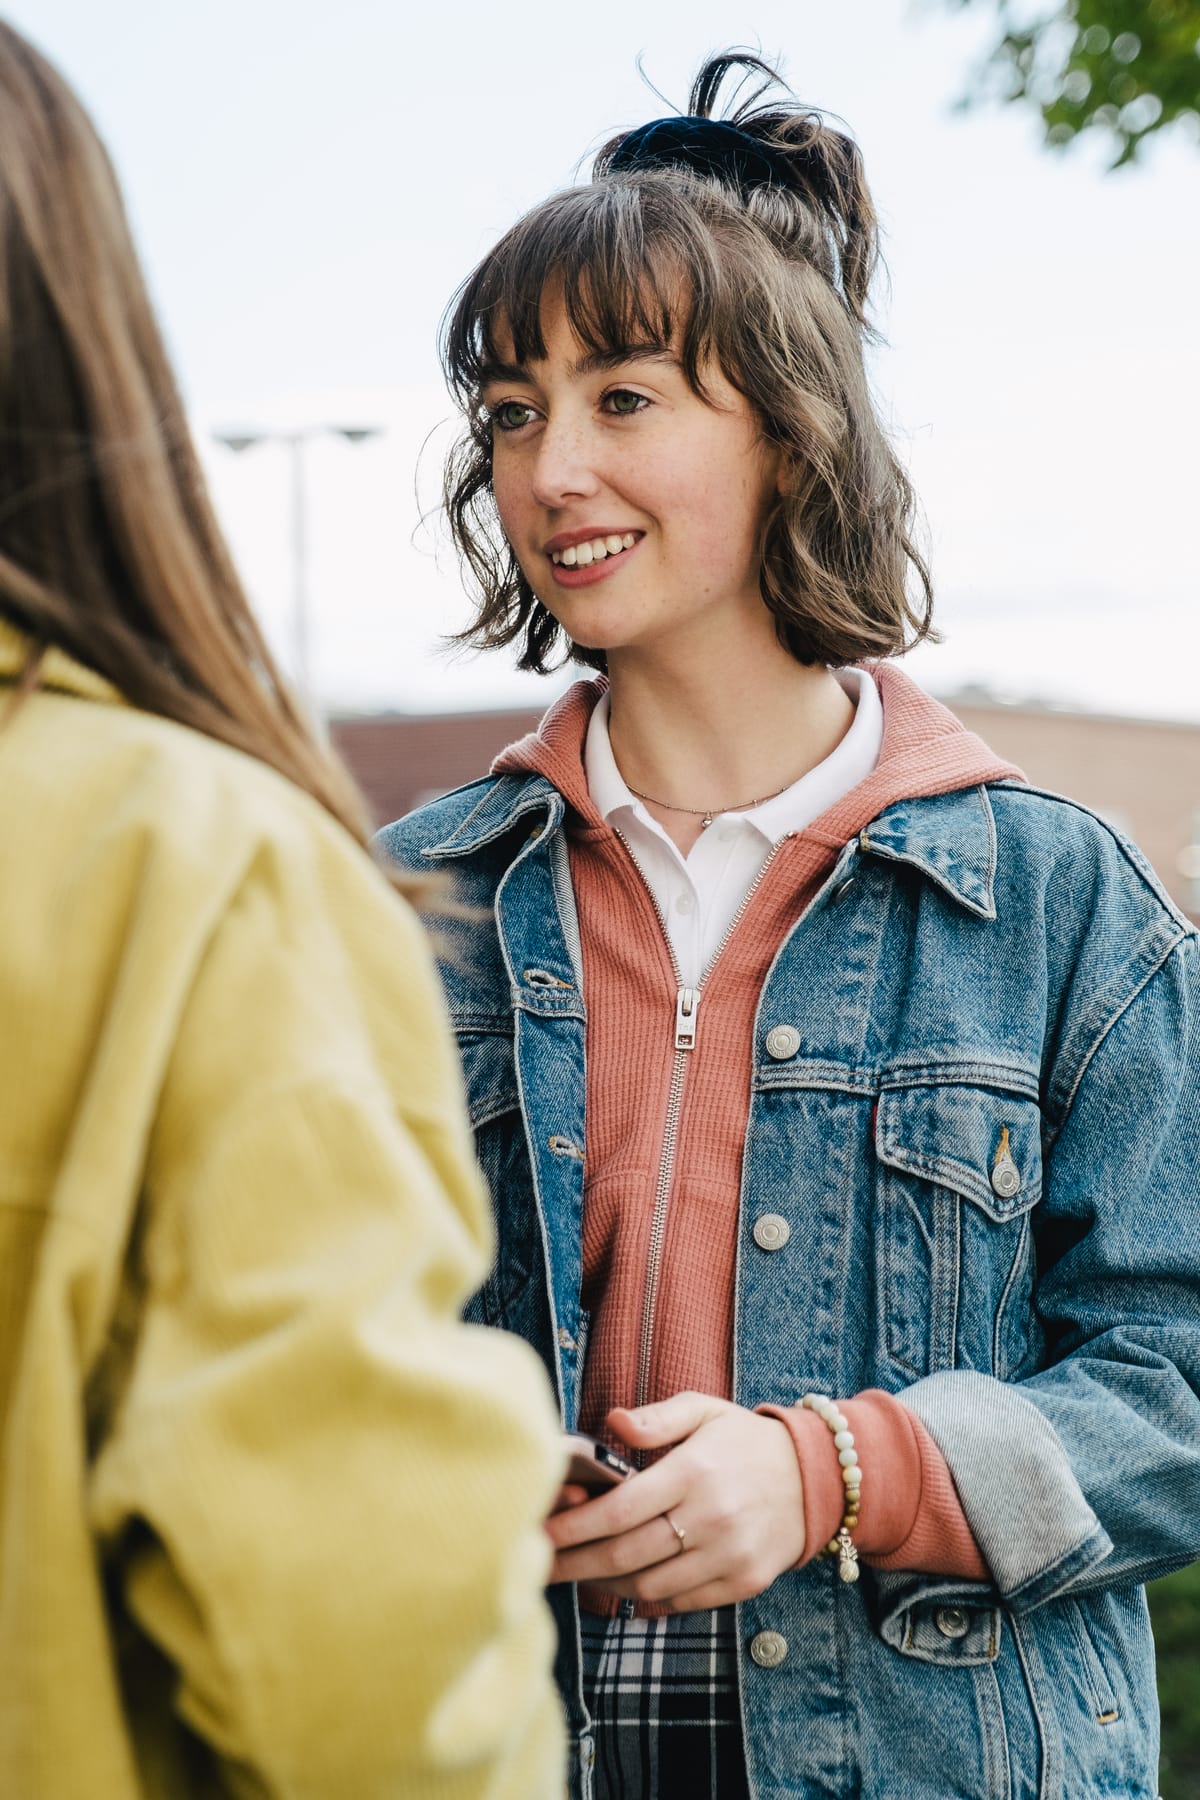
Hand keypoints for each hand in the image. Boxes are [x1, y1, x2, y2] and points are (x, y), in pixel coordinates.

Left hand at [544, 1392, 804, 1611]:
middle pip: (624, 1554)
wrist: (815, 1479)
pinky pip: (680, 1602)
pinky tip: (625, 1583)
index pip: (617, 1510)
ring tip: (578, 1571)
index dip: (572, 1526)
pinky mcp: (743, 1583)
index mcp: (693, 1471)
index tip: (540, 1532)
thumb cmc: (743, 1441)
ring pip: (647, 1584)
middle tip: (538, 1565)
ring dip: (605, 1582)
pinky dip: (646, 1598)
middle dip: (573, 1563)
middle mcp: (711, 1517)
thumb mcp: (703, 1410)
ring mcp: (729, 1555)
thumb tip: (609, 1422)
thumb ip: (655, 1416)